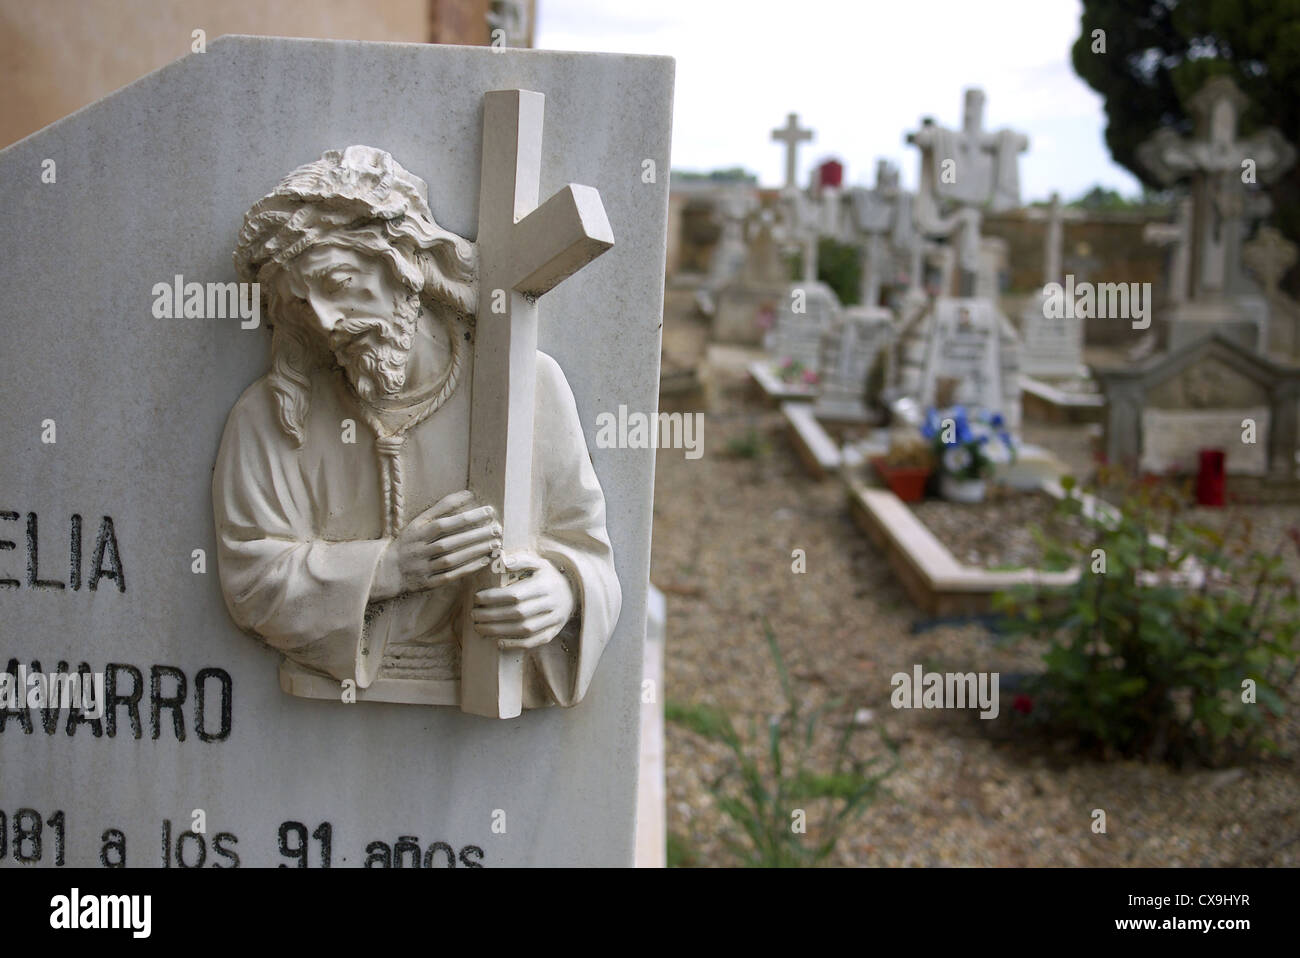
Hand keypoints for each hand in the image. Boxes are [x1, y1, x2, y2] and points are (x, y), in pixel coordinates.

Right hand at [380, 490, 499, 596]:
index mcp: (418, 532)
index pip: (444, 524)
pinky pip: (450, 576)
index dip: (466, 517)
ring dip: (474, 552)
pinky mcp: (428, 583)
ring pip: (451, 560)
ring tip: (494, 543)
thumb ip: (443, 507)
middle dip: (474, 536)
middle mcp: (420, 550)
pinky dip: (468, 569)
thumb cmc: (410, 541)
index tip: (488, 511)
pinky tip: (484, 560)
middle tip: (496, 529)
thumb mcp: (420, 521)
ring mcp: (423, 568)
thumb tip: (468, 493)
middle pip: (449, 543)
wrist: (387, 570)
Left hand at [471, 553, 575, 650]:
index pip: (514, 594)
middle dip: (491, 616)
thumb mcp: (539, 563)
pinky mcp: (553, 632)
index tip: (476, 598)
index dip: (493, 598)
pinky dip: (515, 644)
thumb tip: (499, 561)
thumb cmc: (550, 577)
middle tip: (474, 614)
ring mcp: (553, 620)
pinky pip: (534, 642)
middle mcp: (551, 603)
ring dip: (498, 631)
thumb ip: (519, 561)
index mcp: (545, 585)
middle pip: (517, 613)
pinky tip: (498, 642)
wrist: (576, 592)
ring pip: (524, 629)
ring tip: (479, 628)